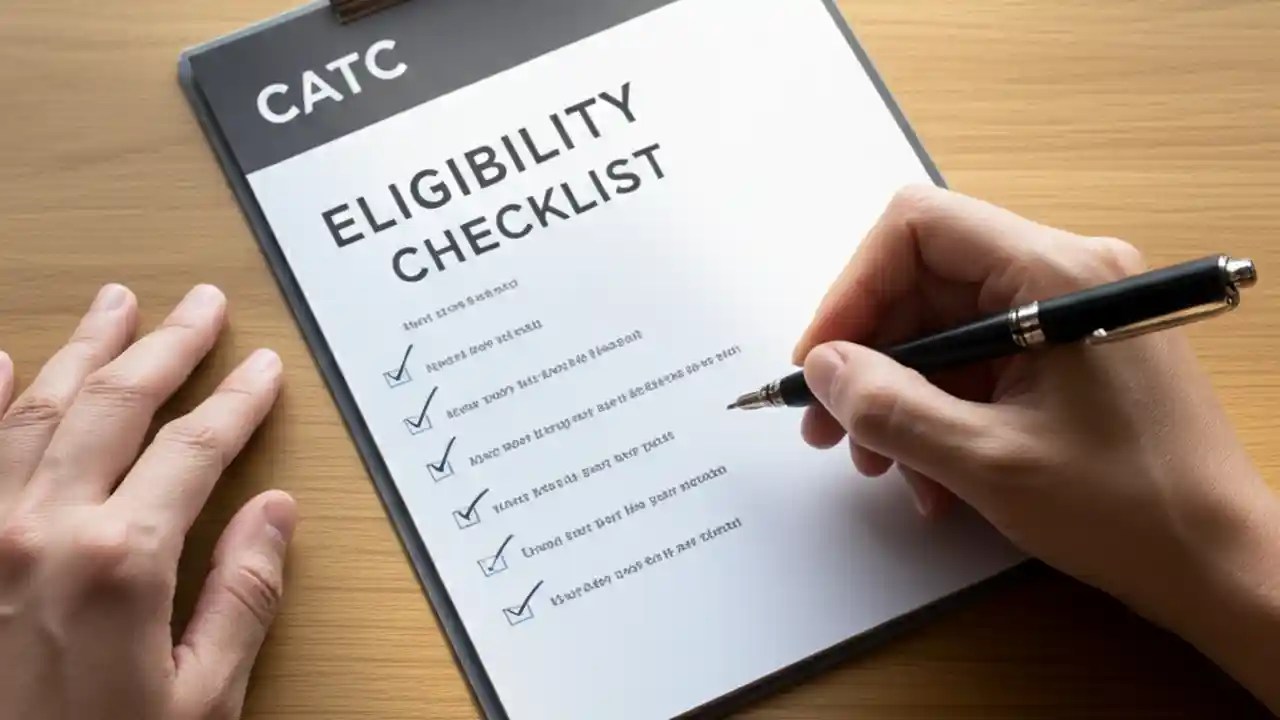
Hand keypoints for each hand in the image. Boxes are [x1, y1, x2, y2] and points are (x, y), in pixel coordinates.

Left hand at [0, 284, 296, 719]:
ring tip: (116, 304)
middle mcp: (40, 529)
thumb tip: (276, 511)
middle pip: (116, 405)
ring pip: (35, 408)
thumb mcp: (200, 703)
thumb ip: (242, 598)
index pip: (195, 448)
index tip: (263, 367)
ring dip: (82, 348)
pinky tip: (3, 362)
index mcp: (119, 563)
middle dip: (166, 345)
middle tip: (200, 302)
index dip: (237, 401)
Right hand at [794, 185, 1279, 709]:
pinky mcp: (1074, 353)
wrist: (1220, 563)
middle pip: (927, 282)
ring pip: (947, 330)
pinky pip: (982, 363)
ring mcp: (1072, 313)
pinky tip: (933, 478)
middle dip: (869, 356)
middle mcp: (1066, 273)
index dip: (853, 289)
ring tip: (880, 465)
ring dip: (902, 396)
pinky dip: (943, 413)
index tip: (820, 360)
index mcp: (1055, 273)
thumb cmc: (1128, 509)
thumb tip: (824, 367)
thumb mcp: (987, 462)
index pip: (919, 227)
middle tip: (828, 427)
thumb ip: (892, 408)